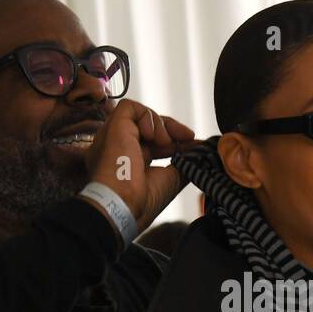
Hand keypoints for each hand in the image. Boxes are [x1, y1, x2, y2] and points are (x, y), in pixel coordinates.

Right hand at [83, 99, 195, 233]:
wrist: (124, 204)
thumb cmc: (142, 200)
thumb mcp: (171, 179)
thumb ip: (183, 163)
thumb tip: (199, 152)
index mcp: (128, 162)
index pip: (152, 142)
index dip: (174, 140)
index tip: (193, 144)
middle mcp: (118, 148)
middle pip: (148, 126)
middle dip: (172, 129)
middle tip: (188, 138)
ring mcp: (114, 136)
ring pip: (139, 115)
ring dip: (161, 125)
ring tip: (166, 143)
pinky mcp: (113, 126)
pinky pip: (129, 107)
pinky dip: (147, 117)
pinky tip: (153, 136)